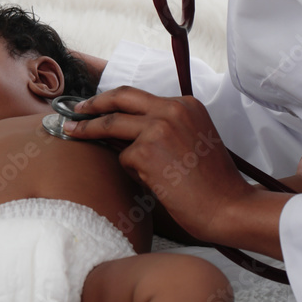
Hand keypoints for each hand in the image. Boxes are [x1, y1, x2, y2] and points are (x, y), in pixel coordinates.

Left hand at [64, 87, 256, 244]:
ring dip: (90, 131)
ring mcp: (158, 128)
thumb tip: (119, 130)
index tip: (96, 105)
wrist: (229, 206)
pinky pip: (124, 158)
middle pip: (120, 97)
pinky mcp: (146, 151)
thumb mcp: (192, 139)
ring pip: (112, 126)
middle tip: (74, 110)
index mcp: (185, 104)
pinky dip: (131, 171)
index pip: (139, 96)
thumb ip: (161, 128)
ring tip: (73, 133)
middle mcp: (171, 109)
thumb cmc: (213, 182)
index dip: (114, 100)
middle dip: (92, 103)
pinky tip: (153, 183)